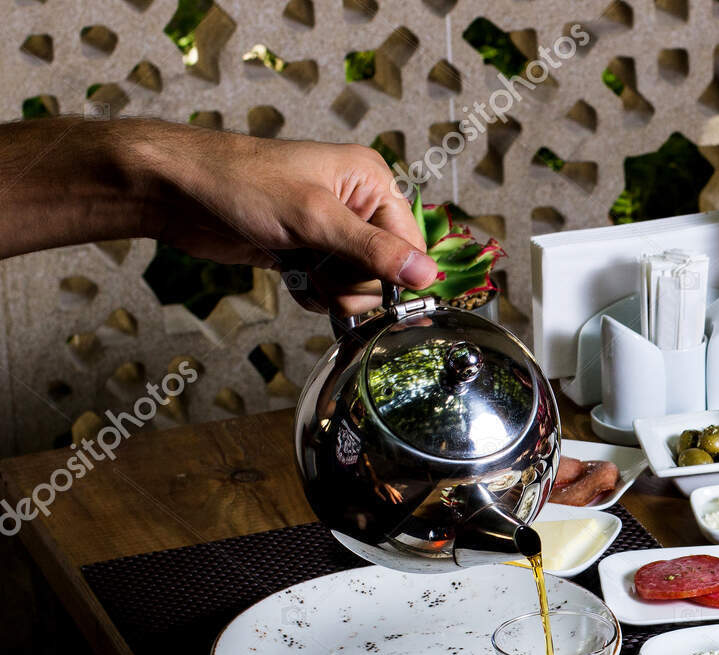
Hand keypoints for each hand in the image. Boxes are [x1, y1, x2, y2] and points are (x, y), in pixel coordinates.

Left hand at [125, 122, 437, 316]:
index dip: (395, 272)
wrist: (176, 191)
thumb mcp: (315, 218)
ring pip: (357, 285)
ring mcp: (330, 230)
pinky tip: (292, 277)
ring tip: (302, 270)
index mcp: (370, 181)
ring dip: (331, 291)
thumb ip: (373, 251)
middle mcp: (356, 205)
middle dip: (355, 283)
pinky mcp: (306, 252)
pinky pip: (330, 289)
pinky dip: (314, 293)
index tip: (373, 289)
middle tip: (323, 271)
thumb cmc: (241, 184)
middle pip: (385, 269)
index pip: (410, 242)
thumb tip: (427, 274)